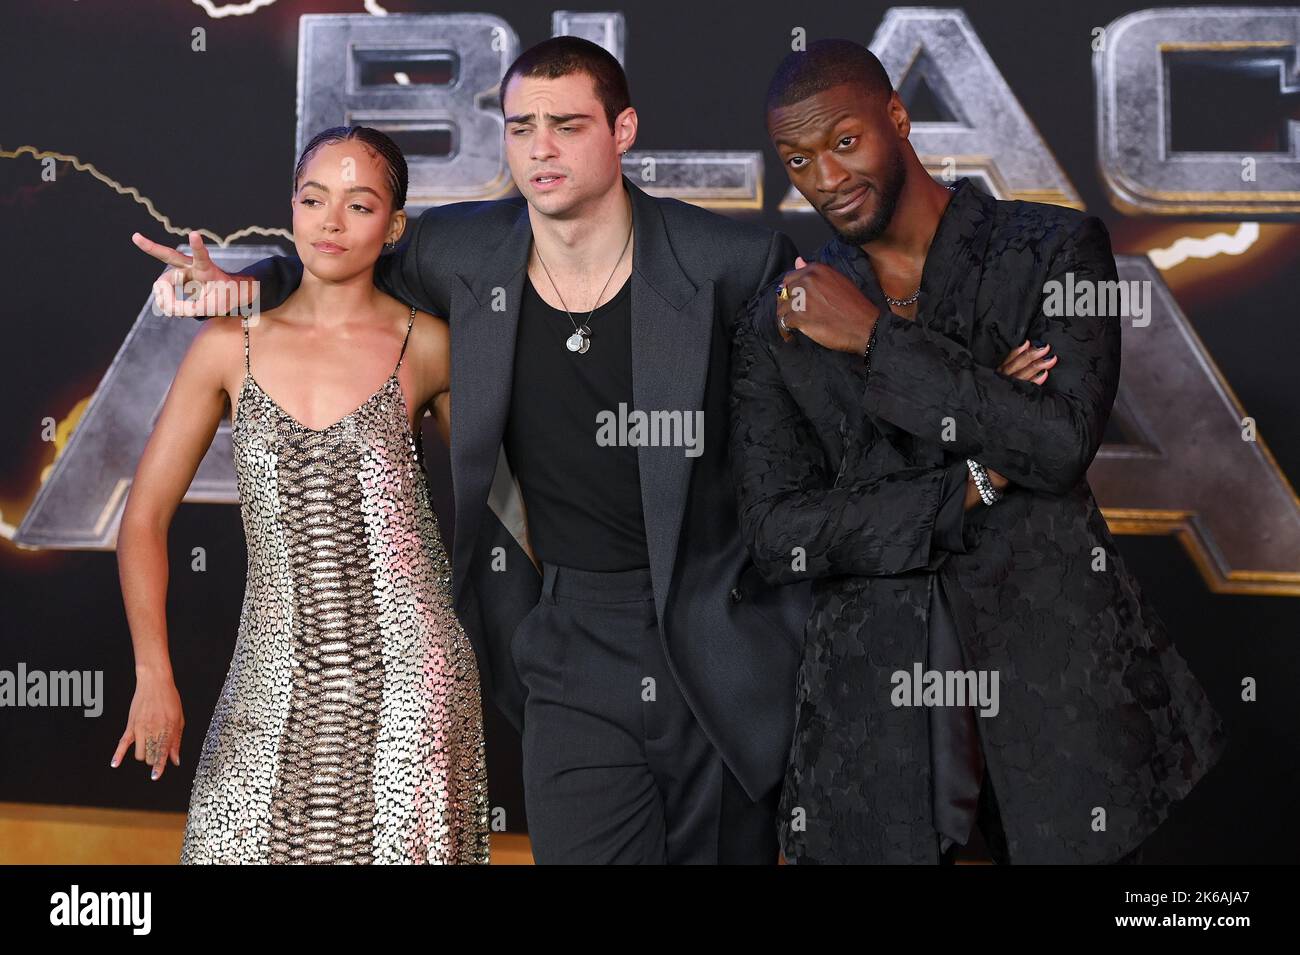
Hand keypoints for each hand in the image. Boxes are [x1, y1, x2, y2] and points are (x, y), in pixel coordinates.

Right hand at [112, 674, 182, 779]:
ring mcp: (141, 728)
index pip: (162, 753)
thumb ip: (177, 741)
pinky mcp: (131, 725)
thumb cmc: (169, 699)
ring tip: (149, 748)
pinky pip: (123, 743)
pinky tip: (115, 764)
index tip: (155, 776)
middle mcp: (154, 730)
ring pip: (139, 753)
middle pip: (150, 756)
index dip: (159, 766)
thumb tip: (175, 760)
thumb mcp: (179, 719)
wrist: (155, 682)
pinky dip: (118, 754)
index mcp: (168, 729)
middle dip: (154, 759)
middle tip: (158, 754)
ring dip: (144, 755)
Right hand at [132, 230, 249, 316]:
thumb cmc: (224, 296)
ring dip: (165, 298)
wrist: (227, 293)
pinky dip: (167, 303)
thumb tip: (170, 309)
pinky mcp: (175, 280)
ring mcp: (181, 272)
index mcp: (206, 268)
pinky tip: (173, 309)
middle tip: (135, 237)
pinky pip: (164, 292)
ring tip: (174, 311)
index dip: (197, 246)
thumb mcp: (215, 306)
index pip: (201, 256)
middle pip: (168, 256)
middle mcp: (191, 266)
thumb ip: (194, 309)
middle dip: (152, 247)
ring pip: (163, 282)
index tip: (194, 233)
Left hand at [775, 255, 879, 352]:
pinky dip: (788, 329)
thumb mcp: (838, 280)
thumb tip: (798, 260)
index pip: (790, 277)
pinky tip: (795, 332)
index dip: (791, 290)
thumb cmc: (855, 304)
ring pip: (782, 308)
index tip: (796, 299)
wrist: (865, 325)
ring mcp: (802, 299)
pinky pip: (784, 322)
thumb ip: (815, 272)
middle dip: (787, 303)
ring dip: (787, 317)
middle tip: (796, 313)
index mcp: (816, 270)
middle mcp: (807, 281)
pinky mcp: (800, 317)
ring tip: (796, 324)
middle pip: (783, 292)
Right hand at [964, 341, 1053, 505]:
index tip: (1029, 343)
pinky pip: (1020, 396)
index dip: (1016, 355)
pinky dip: (1033, 385)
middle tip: (1046, 348)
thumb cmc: (992, 445)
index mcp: (989, 393)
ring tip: (1051, 359)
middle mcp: (990, 396)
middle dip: (1030, 357)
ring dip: (1035, 367)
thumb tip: (1027, 388)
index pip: (1003, 368)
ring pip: (1016, 379)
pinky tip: (1046, 378)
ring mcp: (996, 404)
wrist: (982, 470)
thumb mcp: (997, 418)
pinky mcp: (1002, 414)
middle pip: (1011, 370)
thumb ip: (1006, 402)